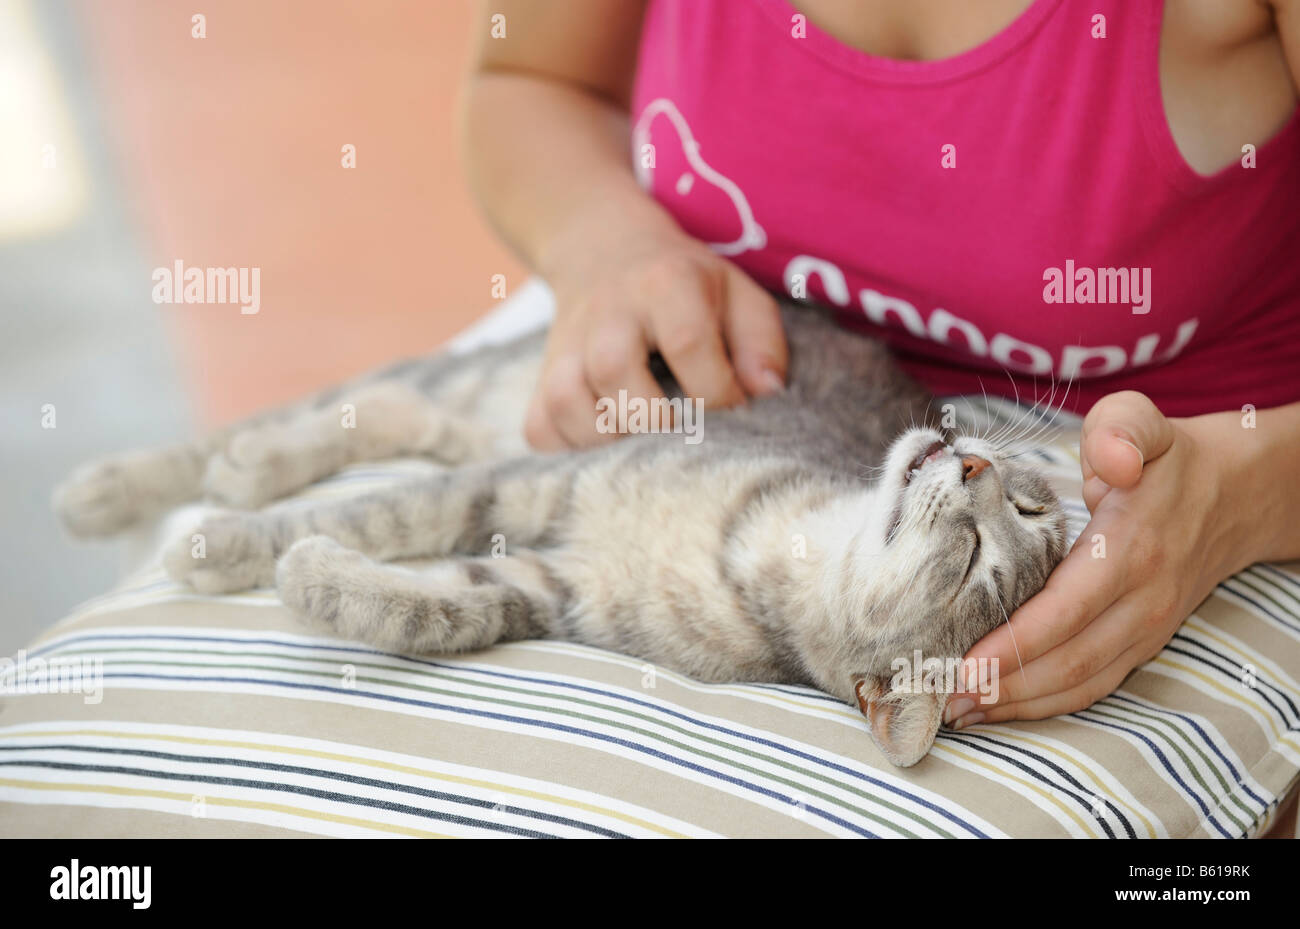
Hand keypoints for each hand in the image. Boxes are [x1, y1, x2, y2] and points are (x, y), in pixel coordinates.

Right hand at [525, 224, 787, 449]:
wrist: (603, 250)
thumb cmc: (684, 286)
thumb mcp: (736, 291)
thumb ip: (762, 341)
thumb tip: (767, 393)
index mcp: (665, 283)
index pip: (688, 342)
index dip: (718, 391)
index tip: (734, 407)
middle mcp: (607, 311)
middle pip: (614, 371)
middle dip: (656, 418)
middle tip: (682, 428)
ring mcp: (566, 345)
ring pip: (568, 402)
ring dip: (608, 437)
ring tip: (641, 436)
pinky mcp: (541, 376)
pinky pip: (540, 427)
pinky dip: (568, 446)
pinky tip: (603, 439)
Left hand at [945, 391, 1255, 727]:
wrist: (1233, 493)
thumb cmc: (1165, 457)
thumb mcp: (1140, 419)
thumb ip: (1120, 428)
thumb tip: (1109, 461)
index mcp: (1130, 549)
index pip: (1066, 610)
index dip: (1015, 644)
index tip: (964, 663)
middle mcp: (1142, 600)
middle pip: (1068, 661)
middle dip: (1002, 686)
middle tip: (940, 696)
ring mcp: (1146, 629)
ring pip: (1081, 684)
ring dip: (1019, 705)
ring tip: (959, 710)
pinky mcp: (1142, 643)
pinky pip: (1094, 685)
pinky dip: (1046, 704)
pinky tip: (1000, 706)